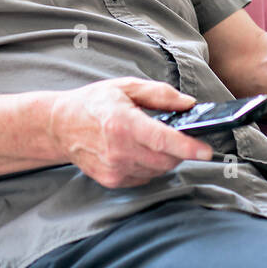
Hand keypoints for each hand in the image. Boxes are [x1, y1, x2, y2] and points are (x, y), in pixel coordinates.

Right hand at [48, 78, 214, 187]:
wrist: (60, 126)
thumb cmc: (94, 103)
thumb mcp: (126, 87)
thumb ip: (160, 94)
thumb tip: (188, 104)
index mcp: (123, 123)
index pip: (162, 140)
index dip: (188, 147)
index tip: (206, 150)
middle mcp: (118, 150)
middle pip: (166, 160)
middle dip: (180, 150)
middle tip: (179, 135)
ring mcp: (114, 169)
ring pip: (158, 170)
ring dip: (165, 158)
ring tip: (152, 140)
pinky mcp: (112, 180)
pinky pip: (145, 177)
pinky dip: (150, 166)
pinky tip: (138, 150)